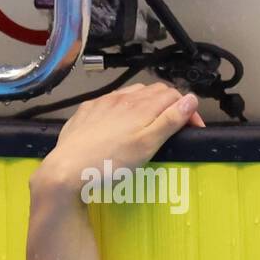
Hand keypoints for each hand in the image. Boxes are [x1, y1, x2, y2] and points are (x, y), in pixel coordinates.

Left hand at [32, 82, 205, 195]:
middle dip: (168, 104)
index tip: (192, 128)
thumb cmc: (110, 162)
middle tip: (171, 124)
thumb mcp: (147, 145)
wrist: (67, 168)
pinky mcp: (85, 111)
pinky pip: (108, 101)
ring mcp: (102, 103)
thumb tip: (191, 99)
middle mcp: (122, 98)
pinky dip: (120, 107)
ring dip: (145, 103)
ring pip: (131, 94)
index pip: (175, 95)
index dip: (188, 110)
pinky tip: (117, 121)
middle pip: (154, 91)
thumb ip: (170, 121)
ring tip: (146, 122)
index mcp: (142, 105)